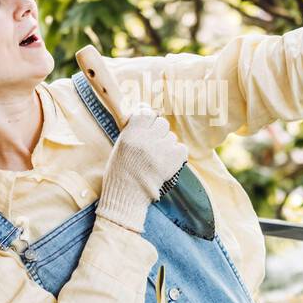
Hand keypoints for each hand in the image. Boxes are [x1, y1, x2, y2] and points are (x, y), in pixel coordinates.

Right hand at [95, 105, 189, 233]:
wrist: (128, 194)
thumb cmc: (121, 170)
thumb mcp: (120, 145)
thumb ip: (133, 128)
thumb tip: (146, 107)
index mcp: (131, 134)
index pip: (146, 113)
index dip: (149, 120)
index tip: (148, 128)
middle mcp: (146, 139)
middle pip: (162, 123)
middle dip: (159, 132)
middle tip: (153, 145)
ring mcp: (161, 150)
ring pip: (172, 136)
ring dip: (167, 145)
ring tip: (158, 157)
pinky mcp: (173, 161)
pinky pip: (181, 148)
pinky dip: (176, 154)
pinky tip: (167, 162)